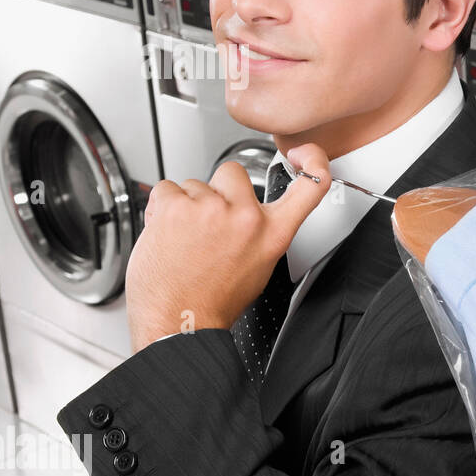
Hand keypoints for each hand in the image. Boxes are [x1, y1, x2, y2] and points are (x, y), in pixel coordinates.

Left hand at [126, 143, 332, 351]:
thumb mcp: (259, 265)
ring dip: (186, 205)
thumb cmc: (213, 300)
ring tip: (184, 238)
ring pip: (194, 185)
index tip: (304, 153)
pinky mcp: (175, 206)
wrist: (178, 321)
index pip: (311, 187)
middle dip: (218, 190)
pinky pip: (166, 190)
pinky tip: (166, 232)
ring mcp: (210, 209)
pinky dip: (161, 208)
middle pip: (233, 173)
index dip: (313, 162)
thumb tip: (248, 210)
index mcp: (272, 233)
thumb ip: (260, 232)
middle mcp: (246, 217)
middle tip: (209, 221)